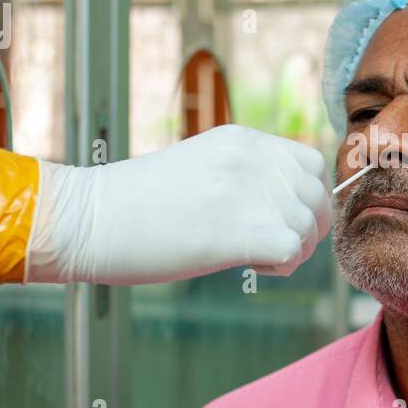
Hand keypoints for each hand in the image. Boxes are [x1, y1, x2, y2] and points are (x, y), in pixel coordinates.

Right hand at [28, 125, 331, 284]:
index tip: (288, 220)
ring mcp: (243, 191)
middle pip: (317, 196)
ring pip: (307, 225)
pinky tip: (253, 267)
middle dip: (308, 229)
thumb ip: (246, 174)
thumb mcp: (202, 167)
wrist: (90, 219)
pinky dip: (283, 266)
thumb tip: (286, 203)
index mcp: (242, 139)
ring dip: (293, 250)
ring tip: (256, 258)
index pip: (312, 163)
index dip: (310, 197)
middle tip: (277, 247)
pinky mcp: (234, 229)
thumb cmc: (138, 204)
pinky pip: (292, 248)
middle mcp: (249, 158)